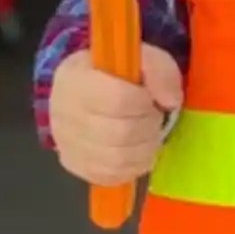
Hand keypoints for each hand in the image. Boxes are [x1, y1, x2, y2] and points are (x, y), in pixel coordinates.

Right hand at [49, 44, 182, 185]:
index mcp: (76, 78)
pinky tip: (137, 150)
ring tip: (147, 133)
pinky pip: (110, 175)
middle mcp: (64, 113)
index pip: (118, 100)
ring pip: (117, 159)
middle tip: (153, 117)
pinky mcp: (74, 165)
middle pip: (119, 133)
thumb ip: (159, 70)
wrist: (80, 93)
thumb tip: (171, 101)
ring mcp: (66, 142)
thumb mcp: (140, 58)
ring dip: (145, 148)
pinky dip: (133, 166)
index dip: (144, 103)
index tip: (150, 98)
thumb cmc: (113, 73)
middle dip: (148, 127)